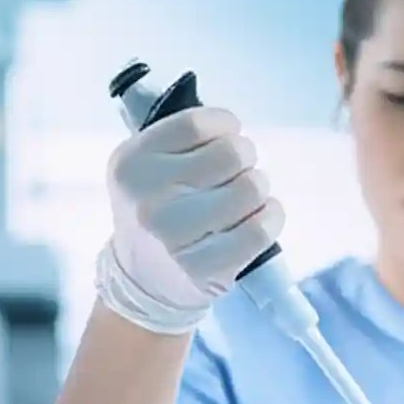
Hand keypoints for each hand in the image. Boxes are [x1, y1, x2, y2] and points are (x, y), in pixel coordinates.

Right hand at [105, 106, 284, 327]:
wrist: (144, 278)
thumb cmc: (157, 209)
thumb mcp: (146, 166)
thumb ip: (180, 139)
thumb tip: (231, 128)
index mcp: (132, 165)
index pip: (197, 125)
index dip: (225, 124)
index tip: (228, 135)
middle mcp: (149, 201)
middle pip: (232, 153)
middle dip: (244, 157)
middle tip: (236, 171)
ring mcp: (176, 238)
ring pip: (252, 188)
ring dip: (258, 188)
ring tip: (244, 197)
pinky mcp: (206, 268)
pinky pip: (262, 228)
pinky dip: (271, 216)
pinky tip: (258, 217)